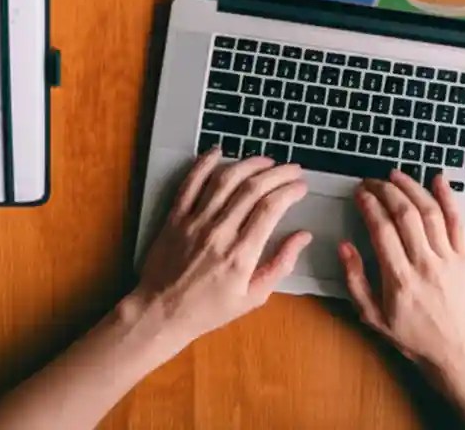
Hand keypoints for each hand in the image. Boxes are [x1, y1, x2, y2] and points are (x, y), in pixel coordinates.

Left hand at [132, 149, 312, 344]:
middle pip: (253, 189)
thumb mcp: (253, 297)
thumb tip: (303, 236)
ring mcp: (194, 222)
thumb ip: (281, 264)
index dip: (290, 191)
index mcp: (241, 255)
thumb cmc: (209, 309)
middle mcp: (218, 233)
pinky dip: (204, 163)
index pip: (271, 209)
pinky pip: (190, 183)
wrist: (161, 312)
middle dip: (278, 173)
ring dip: (249, 163)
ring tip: (266, 160)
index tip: (301, 187)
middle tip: (292, 169)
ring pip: (225, 180)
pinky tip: (218, 152)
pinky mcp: (175, 218)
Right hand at [338, 170, 464, 376]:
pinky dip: (449, 198)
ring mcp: (448, 259)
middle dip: (386, 190)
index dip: (369, 205)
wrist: (456, 351)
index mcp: (398, 279)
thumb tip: (344, 247)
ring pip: (430, 212)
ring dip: (412, 188)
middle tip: (373, 181)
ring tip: (396, 174)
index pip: (381, 229)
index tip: (359, 193)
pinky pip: (458, 222)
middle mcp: (424, 264)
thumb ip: (355, 281)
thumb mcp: (372, 316)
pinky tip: (438, 180)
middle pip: (405, 214)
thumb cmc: (412, 336)